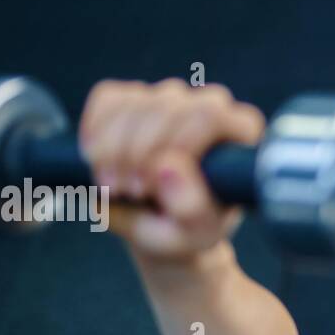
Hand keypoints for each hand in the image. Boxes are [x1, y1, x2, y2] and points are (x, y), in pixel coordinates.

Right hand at [79, 78, 265, 260]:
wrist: (159, 229)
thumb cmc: (187, 231)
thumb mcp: (195, 234)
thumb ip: (191, 208)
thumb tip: (168, 166)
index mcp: (240, 134)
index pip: (208, 115)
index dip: (175, 145)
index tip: (153, 184)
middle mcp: (209, 108)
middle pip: (167, 106)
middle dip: (137, 151)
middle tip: (129, 191)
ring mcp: (170, 100)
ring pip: (134, 103)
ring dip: (112, 148)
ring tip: (114, 186)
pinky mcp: (133, 100)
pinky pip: (108, 100)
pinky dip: (95, 132)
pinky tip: (98, 162)